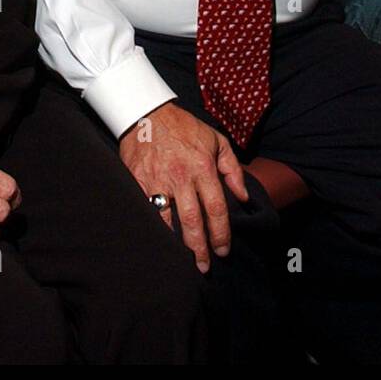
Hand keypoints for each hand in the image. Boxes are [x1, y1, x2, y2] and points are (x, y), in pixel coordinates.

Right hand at [119, 102, 247, 273]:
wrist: (147, 113)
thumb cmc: (185, 128)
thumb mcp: (216, 141)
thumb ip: (233, 170)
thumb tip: (242, 197)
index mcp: (203, 167)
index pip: (216, 208)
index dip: (221, 233)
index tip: (223, 250)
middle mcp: (180, 177)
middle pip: (192, 221)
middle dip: (199, 248)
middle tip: (204, 266)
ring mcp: (157, 180)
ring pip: (168, 220)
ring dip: (175, 244)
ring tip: (182, 261)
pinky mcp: (138, 181)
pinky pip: (146, 211)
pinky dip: (153, 228)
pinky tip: (159, 241)